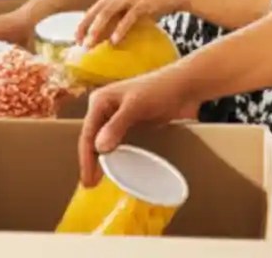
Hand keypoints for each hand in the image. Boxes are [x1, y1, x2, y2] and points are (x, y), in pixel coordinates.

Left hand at [77, 0, 188, 47]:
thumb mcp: (132, 2)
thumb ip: (119, 12)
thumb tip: (107, 33)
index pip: (94, 9)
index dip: (84, 23)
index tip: (76, 39)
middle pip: (97, 11)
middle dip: (86, 27)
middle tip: (79, 43)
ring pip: (108, 13)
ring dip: (97, 29)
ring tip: (90, 43)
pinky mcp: (143, 3)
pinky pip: (128, 18)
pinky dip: (120, 29)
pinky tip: (114, 41)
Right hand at [77, 68, 198, 186]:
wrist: (185, 86)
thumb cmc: (159, 90)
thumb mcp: (136, 106)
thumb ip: (116, 126)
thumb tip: (98, 148)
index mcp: (100, 101)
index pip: (88, 134)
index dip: (86, 158)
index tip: (88, 180)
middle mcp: (105, 109)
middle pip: (93, 139)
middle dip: (91, 161)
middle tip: (91, 185)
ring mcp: (118, 117)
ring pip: (104, 142)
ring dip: (101, 160)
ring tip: (99, 180)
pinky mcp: (132, 124)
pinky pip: (119, 143)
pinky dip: (116, 156)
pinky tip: (117, 167)